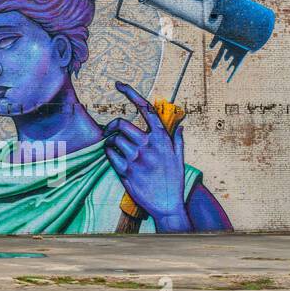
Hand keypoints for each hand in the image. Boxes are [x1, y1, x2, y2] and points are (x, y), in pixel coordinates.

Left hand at [104, 82, 186, 224]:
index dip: (131, 93)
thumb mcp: (179, 158)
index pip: (146, 109)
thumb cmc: (173, 181)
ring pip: (113, 139)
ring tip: (117, 149)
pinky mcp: (125, 170)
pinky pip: (109, 154)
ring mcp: (136, 158)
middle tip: (111, 130)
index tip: (119, 84)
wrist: (167, 206)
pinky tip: (115, 158)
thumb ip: (177, 140)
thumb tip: (181, 126)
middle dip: (113, 125)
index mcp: (162, 139)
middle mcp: (149, 146)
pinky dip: (108, 153)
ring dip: (111, 141)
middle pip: (121, 124)